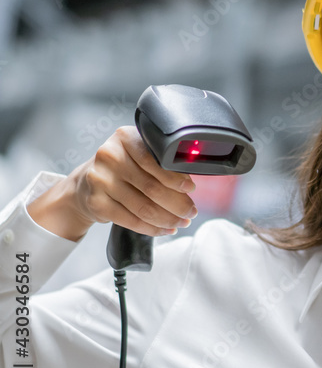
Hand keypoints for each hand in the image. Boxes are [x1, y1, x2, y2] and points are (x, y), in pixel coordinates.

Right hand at [27, 126, 197, 240]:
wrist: (86, 184)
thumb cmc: (123, 168)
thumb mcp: (139, 154)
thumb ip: (161, 161)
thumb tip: (190, 184)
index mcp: (124, 137)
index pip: (155, 160)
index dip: (176, 177)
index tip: (191, 188)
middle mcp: (109, 156)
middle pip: (152, 186)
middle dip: (178, 203)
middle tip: (191, 212)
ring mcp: (100, 180)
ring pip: (144, 206)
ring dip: (168, 219)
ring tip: (182, 222)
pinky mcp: (96, 203)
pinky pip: (131, 220)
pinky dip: (152, 228)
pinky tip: (164, 229)